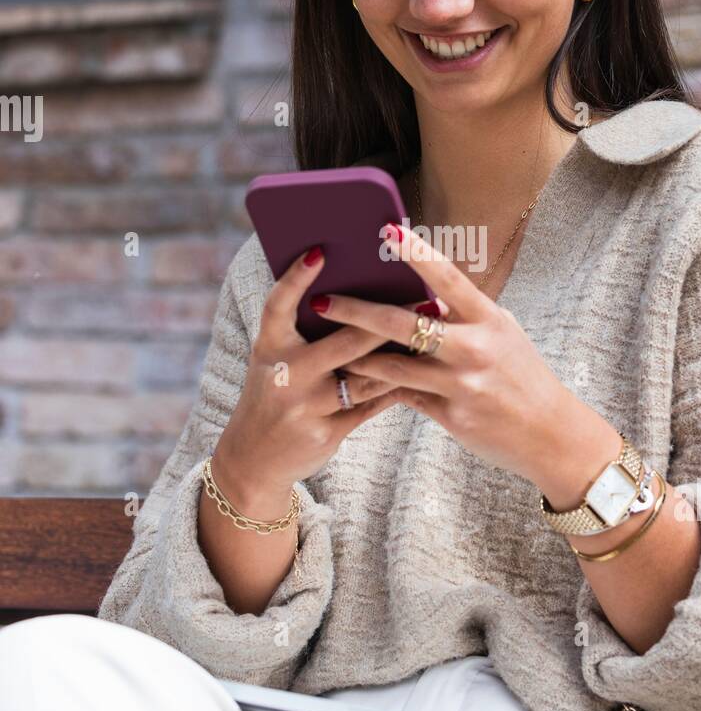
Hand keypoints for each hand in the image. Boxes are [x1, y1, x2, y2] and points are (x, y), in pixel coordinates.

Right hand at [212, 244, 446, 513]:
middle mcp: (285, 374)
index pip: (278, 305)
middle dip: (388, 319)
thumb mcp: (277, 360)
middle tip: (424, 296)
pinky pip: (372, 403)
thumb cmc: (275, 393)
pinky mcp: (326, 431)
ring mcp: (305, 405)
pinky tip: (425, 368)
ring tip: (437, 331)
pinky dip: (399, 385)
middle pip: (345, 341)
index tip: (320, 251)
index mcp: (268, 346)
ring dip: (404, 353)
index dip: (296, 278)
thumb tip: (361, 292)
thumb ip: (307, 332)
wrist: (253, 459)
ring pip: (367, 374)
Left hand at [314, 222, 577, 489]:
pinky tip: (354, 380)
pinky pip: (405, 396)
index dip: (416, 252)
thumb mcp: (501, 334)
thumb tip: (421, 291)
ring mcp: (461, 385)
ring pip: (393, 367)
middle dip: (357, 311)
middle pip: (403, 323)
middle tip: (322, 300)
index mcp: (488, 319)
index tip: (387, 230)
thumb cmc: (522, 375)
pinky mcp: (451, 416)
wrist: (550, 434)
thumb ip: (464, 314)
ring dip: (356, 356)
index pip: (447, 277)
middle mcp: (474, 349)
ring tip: (327, 345)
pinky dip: (380, 387)